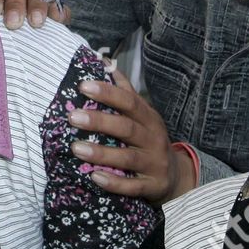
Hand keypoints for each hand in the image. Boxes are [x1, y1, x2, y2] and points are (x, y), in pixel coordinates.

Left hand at [68, 69, 196, 203]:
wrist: (176, 176)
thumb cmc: (149, 139)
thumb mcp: (143, 115)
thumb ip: (125, 91)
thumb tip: (105, 62)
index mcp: (149, 118)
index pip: (129, 102)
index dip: (108, 93)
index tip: (83, 86)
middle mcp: (153, 139)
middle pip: (127, 128)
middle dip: (99, 121)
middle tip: (73, 117)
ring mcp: (154, 163)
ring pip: (128, 158)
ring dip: (101, 153)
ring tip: (76, 148)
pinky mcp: (152, 186)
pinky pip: (132, 186)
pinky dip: (114, 182)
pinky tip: (95, 177)